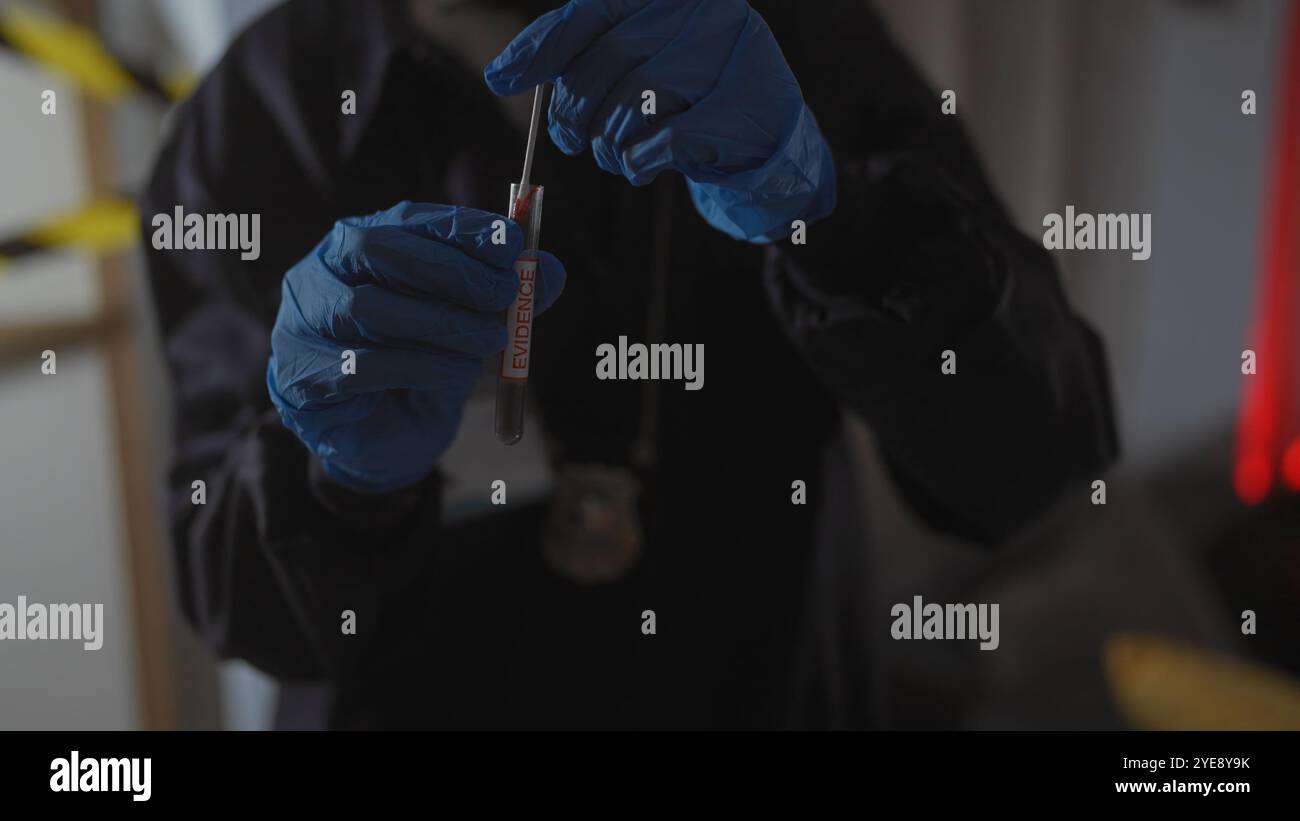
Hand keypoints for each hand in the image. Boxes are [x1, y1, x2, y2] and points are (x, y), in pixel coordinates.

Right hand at [267, 201, 565, 492]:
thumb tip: (549, 271)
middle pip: (375, 249)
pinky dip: (418, 367)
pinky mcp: (301, 375)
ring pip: (367, 308)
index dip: (461, 227)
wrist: (384, 437)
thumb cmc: (423, 365)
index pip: (408, 219)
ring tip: (487, 341)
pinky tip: (452, 374)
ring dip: (440, 324)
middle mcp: (323, 271)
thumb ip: (506, 297)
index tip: (512, 244)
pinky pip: (359, 365)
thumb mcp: (472, 323)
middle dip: (449, 269)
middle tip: (504, 294)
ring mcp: (302, 321)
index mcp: (363, 243)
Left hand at [484, 0, 835, 243]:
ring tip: (614, 156)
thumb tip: (501, 73)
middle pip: (610, 59)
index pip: (591, 12)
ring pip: (636, 100)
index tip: (501, 79)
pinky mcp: (743, 110)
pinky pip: (666, 139)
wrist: (772, 141)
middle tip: (572, 140)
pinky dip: (639, 161)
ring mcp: (729, 58)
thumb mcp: (642, 63)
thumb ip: (585, 55)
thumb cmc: (694, 99)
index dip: (541, 48)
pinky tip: (641, 166)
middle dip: (576, 109)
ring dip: (609, 141)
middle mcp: (705, 12)